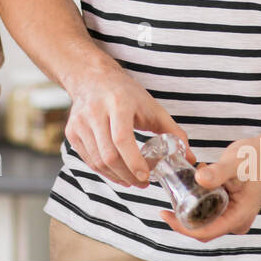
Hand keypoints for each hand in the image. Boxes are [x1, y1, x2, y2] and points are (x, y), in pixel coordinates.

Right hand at [64, 64, 192, 187]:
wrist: (92, 78)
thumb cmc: (125, 93)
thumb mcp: (152, 107)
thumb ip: (172, 132)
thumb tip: (189, 158)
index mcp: (118, 103)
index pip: (122, 138)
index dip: (133, 161)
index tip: (146, 176)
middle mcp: (95, 112)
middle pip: (108, 155)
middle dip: (127, 175)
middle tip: (142, 183)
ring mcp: (80, 123)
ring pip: (97, 161)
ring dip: (116, 176)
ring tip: (132, 180)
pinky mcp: (71, 132)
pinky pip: (88, 160)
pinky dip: (104, 171)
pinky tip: (117, 173)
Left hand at [160, 138, 260, 241]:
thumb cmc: (256, 157)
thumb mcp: (235, 163)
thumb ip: (218, 172)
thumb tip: (199, 178)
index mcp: (238, 217)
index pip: (205, 232)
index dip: (181, 227)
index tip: (165, 214)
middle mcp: (237, 222)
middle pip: (202, 230)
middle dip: (183, 217)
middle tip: (170, 198)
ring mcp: (234, 216)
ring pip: (204, 220)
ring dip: (192, 205)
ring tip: (189, 180)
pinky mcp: (231, 209)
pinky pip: (209, 211)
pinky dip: (199, 199)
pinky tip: (199, 178)